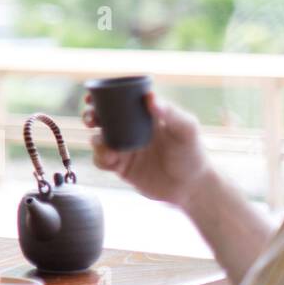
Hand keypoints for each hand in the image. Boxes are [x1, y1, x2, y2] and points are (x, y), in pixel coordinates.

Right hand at [82, 90, 212, 209]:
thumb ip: (170, 112)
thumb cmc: (193, 154)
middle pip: (102, 118)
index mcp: (143, 116)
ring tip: (105, 145)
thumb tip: (149, 97)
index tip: (91, 96)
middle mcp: (130, 130)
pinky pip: (102, 160)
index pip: (118, 101)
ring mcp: (124, 148)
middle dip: (90, 116)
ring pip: (98, 139)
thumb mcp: (186, 130)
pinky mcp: (121, 167)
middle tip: (91, 119)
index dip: (101, 96)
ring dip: (95, 139)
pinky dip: (100, 158)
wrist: (192, 188)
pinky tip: (111, 159)